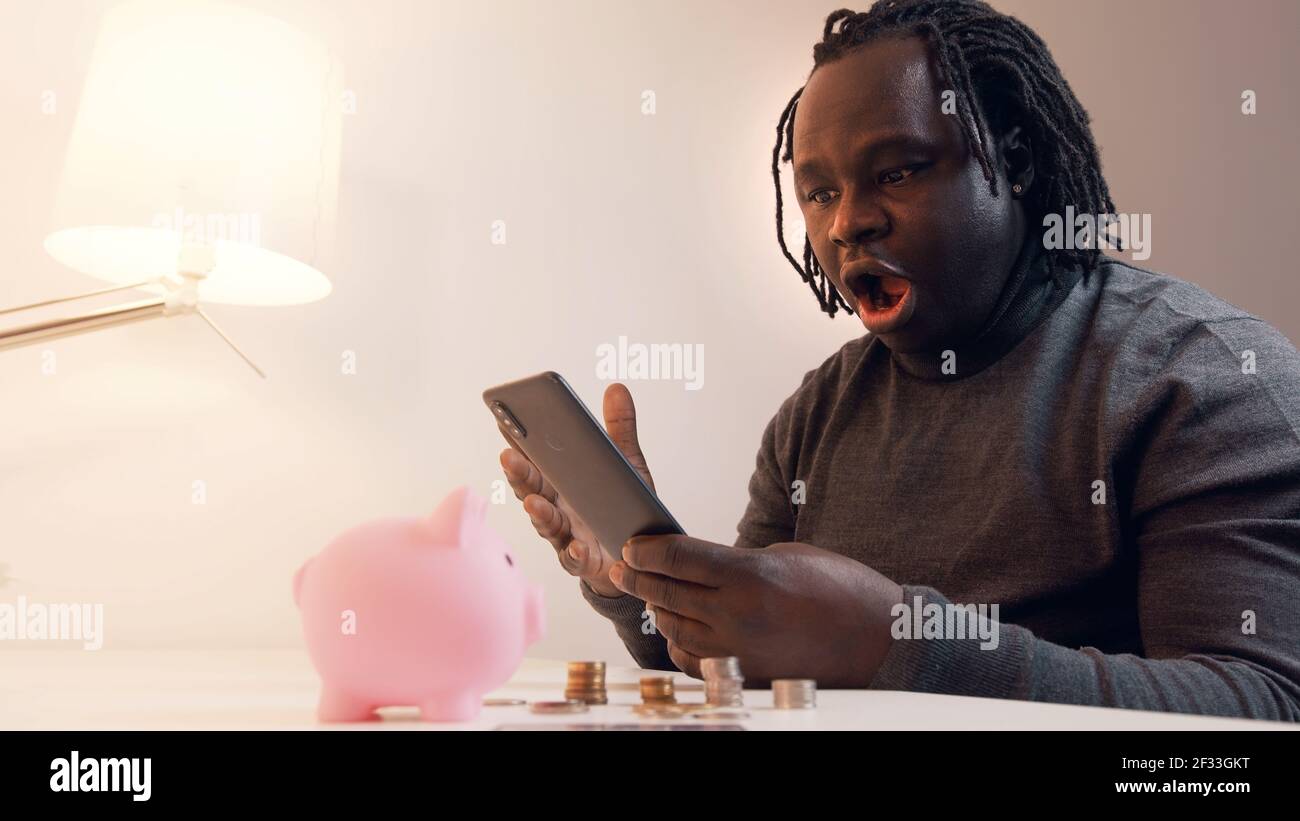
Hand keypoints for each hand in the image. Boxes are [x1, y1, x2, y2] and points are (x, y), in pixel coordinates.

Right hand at [498, 383, 655, 598]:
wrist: (639, 553)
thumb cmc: (623, 505)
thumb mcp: (628, 463)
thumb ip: (620, 429)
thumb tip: (616, 388)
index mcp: (561, 481)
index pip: (534, 459)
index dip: (518, 442)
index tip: (504, 420)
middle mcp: (557, 507)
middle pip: (533, 489)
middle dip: (519, 473)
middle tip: (508, 455)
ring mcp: (566, 535)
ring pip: (547, 524)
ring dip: (539, 513)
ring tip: (533, 502)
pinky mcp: (584, 561)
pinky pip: (575, 559)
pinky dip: (574, 554)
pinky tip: (577, 546)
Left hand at [610, 536, 903, 686]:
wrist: (879, 640)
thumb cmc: (841, 589)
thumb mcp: (786, 557)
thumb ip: (737, 562)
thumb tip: (698, 566)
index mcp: (749, 576)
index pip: (678, 559)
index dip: (647, 550)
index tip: (631, 545)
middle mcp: (738, 616)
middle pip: (667, 594)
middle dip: (638, 578)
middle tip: (623, 567)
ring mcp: (740, 651)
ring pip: (675, 630)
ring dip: (658, 610)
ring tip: (650, 594)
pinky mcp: (747, 675)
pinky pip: (695, 662)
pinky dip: (680, 644)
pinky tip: (678, 630)